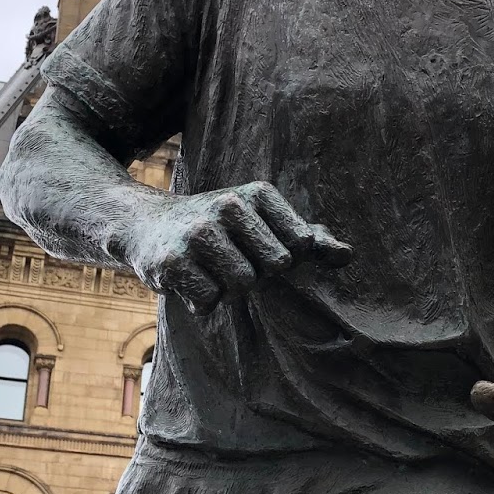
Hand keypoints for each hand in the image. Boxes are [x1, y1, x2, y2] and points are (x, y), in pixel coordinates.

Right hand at [128, 181, 350, 313]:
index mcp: (257, 193)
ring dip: (228, 287)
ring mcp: (199, 233)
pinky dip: (202, 299)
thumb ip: (309, 239)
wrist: (146, 224)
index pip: (301, 244)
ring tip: (209, 267)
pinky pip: (210, 300)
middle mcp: (229, 205)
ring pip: (243, 284)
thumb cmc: (218, 227)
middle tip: (230, 257)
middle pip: (275, 267)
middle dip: (256, 272)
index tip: (258, 244)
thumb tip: (347, 256)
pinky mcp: (172, 261)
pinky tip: (188, 277)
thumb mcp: (263, 222)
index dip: (283, 255)